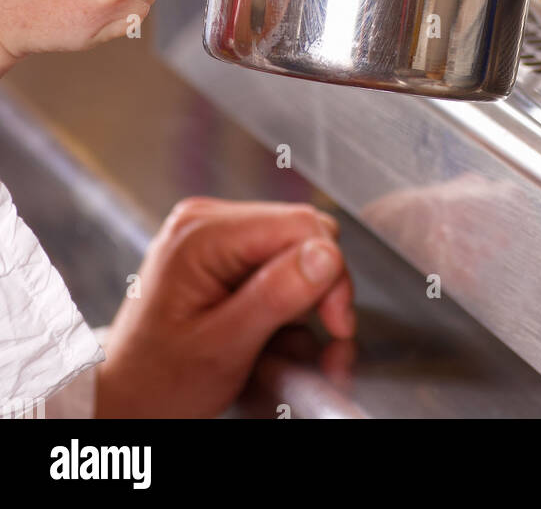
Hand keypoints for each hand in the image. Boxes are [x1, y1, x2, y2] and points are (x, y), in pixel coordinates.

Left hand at [95, 198, 354, 418]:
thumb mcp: (222, 347)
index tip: (336, 324)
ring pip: (295, 249)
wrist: (124, 400)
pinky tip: (269, 334)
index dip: (330, 273)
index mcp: (202, 234)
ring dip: (304, 299)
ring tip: (286, 347)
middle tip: (323, 337)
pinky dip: (285, 301)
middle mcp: (207, 221)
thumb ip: (275, 297)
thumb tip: (326, 256)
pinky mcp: (222, 253)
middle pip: (302, 232)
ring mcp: (213, 234)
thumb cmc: (157, 383)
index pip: (300, 225)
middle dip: (320, 287)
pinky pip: (276, 262)